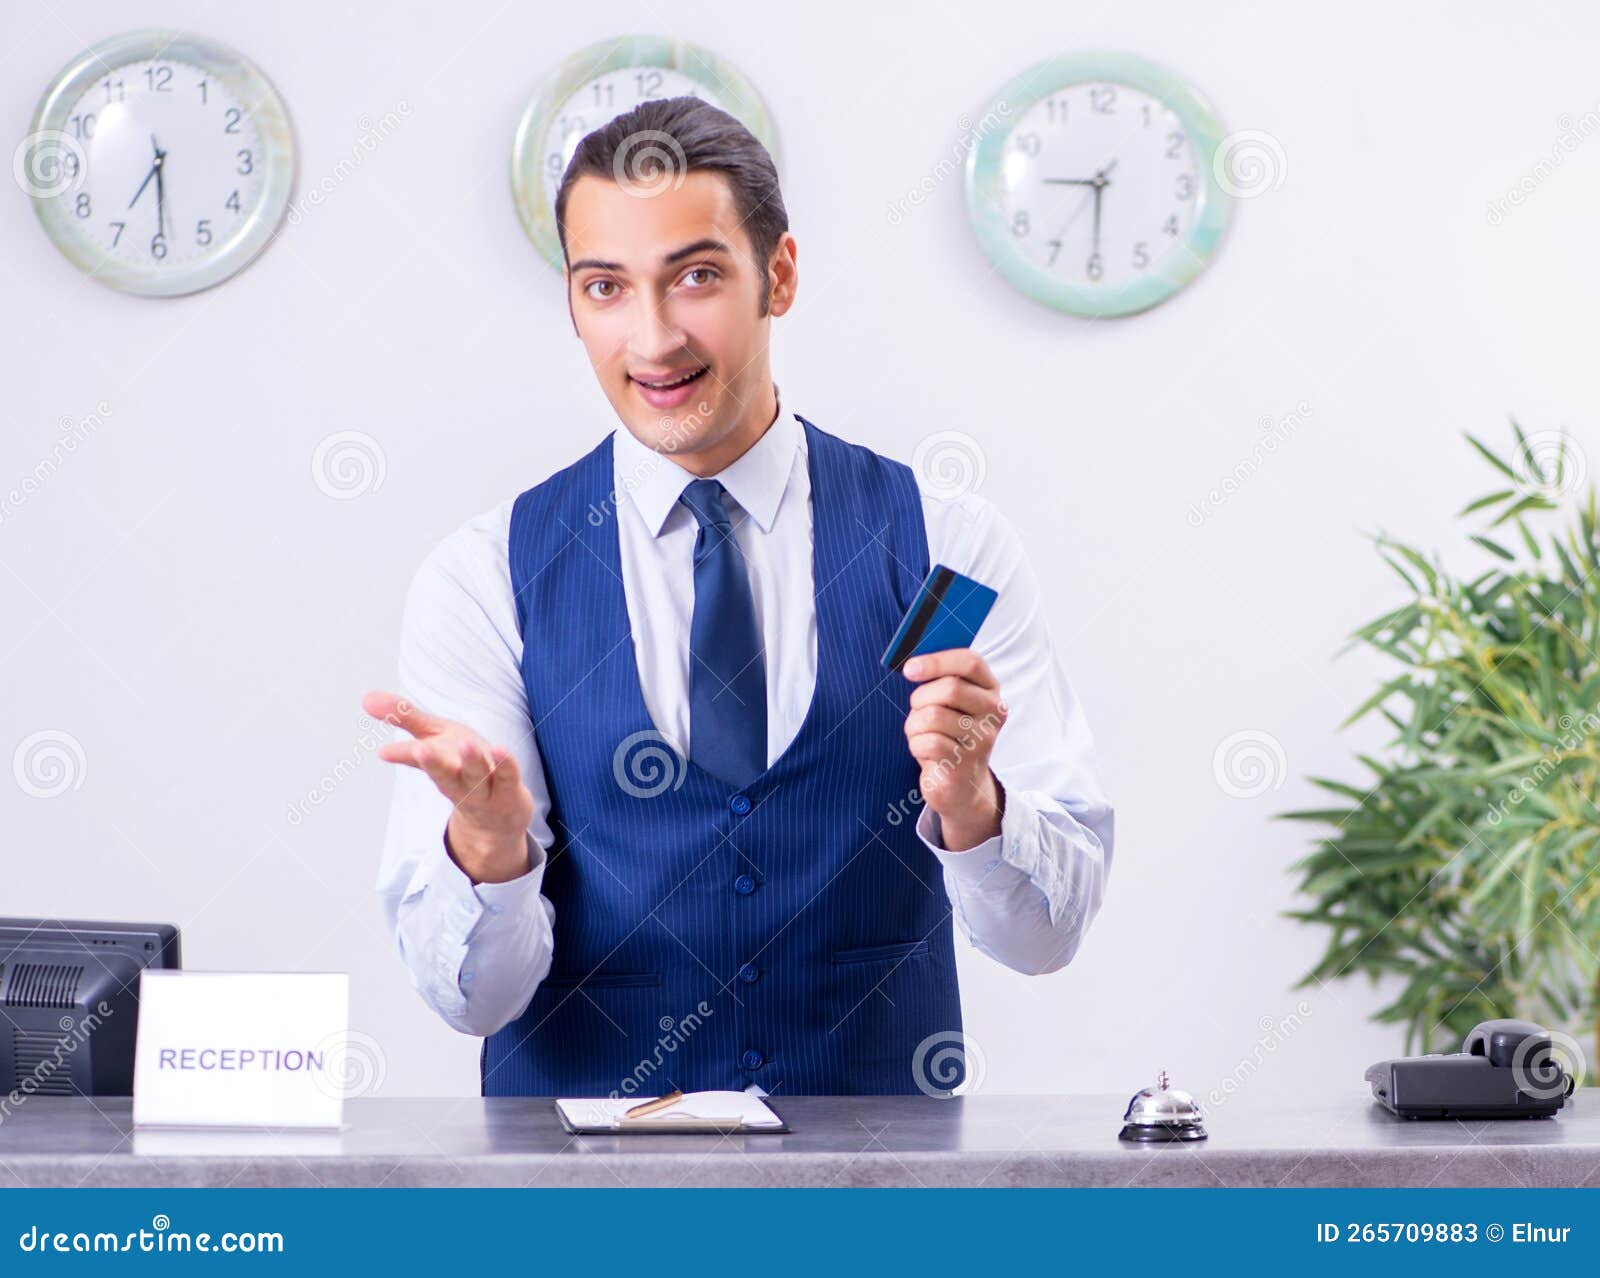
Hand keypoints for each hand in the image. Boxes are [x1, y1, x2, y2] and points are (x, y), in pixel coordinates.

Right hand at [364, 689, 534, 882]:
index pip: (419, 761)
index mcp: (439, 768)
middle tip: (420, 750)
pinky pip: (509, 776)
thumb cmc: (463, 767)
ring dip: (471, 761)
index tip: (384, 751)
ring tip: (465, 744)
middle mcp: (459, 781)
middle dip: (433, 763)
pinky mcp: (510, 788)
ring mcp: (485, 787)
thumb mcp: (435, 738)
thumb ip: (405, 718)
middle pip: (444, 775)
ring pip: (476, 776)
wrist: (499, 814)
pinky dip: (506, 764)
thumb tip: (366, 698)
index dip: (404, 754)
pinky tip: (502, 749)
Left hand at [900, 648, 1007, 850]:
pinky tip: (924, 751)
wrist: (962, 786)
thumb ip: (940, 680)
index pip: (971, 662)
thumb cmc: (949, 735)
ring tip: (921, 734)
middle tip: (917, 710)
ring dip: (915, 725)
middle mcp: (994, 712)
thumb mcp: (951, 705)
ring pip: (933, 716)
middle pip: (950, 688)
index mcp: (990, 689)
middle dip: (921, 698)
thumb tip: (913, 663)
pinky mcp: (966, 763)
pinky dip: (915, 745)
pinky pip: (928, 742)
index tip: (909, 668)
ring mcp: (983, 739)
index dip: (937, 661)